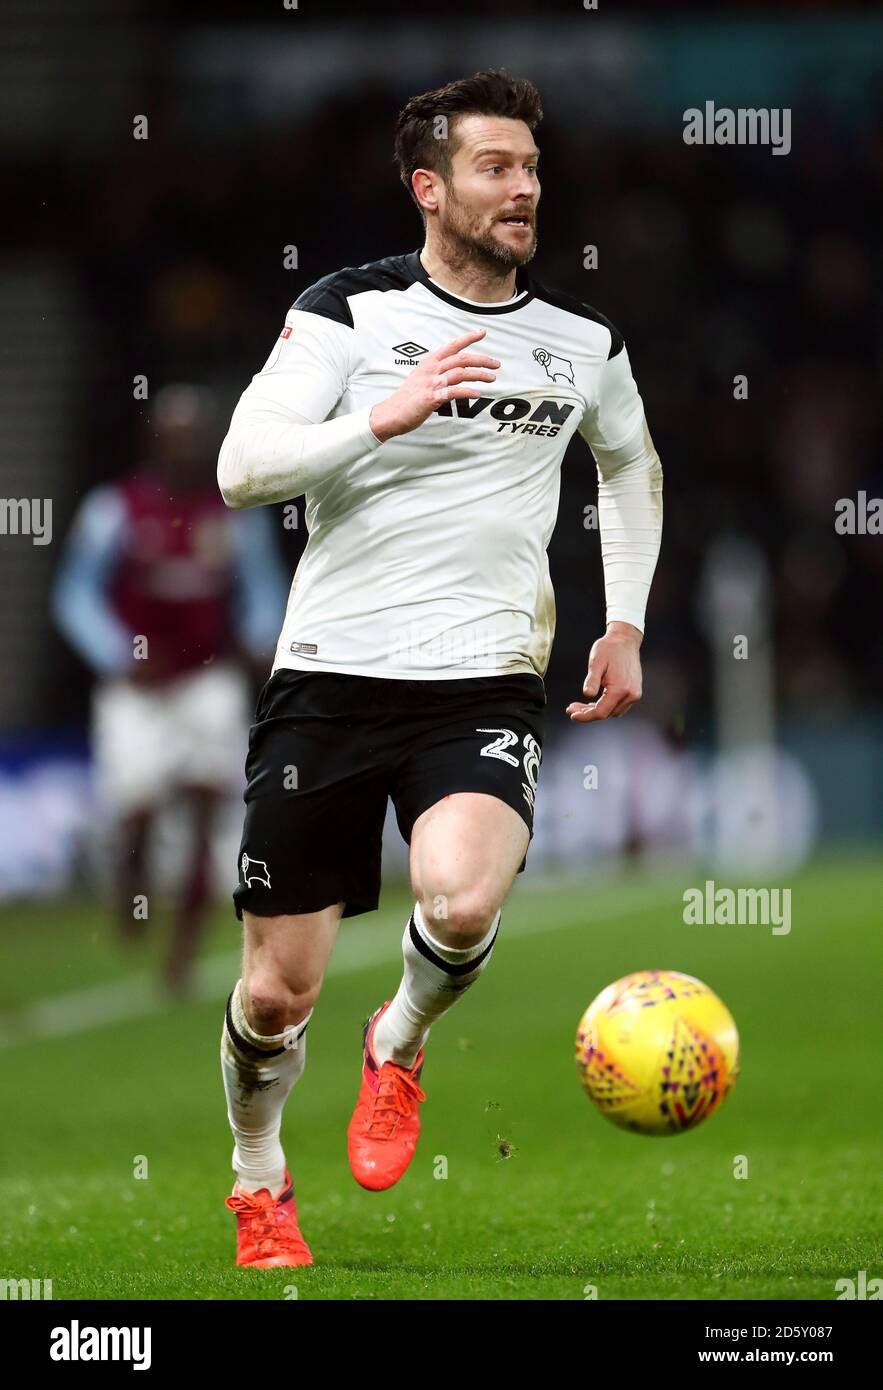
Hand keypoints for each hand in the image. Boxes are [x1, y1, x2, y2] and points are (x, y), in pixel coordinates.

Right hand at [369, 329, 499, 442]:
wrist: (391, 413)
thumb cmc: (407, 398)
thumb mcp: (421, 378)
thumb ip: (437, 372)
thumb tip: (454, 372)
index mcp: (429, 362)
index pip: (452, 346)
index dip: (468, 338)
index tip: (482, 332)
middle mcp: (431, 370)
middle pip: (461, 359)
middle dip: (482, 359)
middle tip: (496, 364)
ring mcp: (431, 383)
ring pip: (460, 373)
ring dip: (479, 375)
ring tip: (492, 378)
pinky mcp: (431, 398)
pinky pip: (453, 392)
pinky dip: (467, 392)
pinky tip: (477, 394)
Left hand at [566, 622, 642, 721]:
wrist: (625, 640)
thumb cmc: (609, 649)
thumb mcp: (596, 662)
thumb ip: (592, 680)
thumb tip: (587, 695)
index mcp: (620, 689)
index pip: (600, 712)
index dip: (585, 716)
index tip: (572, 715)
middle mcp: (630, 695)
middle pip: (606, 713)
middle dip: (587, 713)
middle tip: (571, 709)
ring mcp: (634, 694)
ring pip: (612, 712)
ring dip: (596, 711)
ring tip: (580, 705)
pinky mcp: (634, 691)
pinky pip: (618, 705)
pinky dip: (606, 706)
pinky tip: (593, 701)